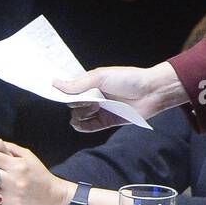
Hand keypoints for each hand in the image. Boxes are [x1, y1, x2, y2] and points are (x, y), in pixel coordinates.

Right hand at [53, 62, 186, 131]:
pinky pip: (88, 127)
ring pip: (78, 117)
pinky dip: (83, 126)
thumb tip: (55, 83)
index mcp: (91, 83)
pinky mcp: (106, 122)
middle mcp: (93, 96)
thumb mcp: (101, 76)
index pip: (70, 90)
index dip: (63, 92)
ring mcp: (99, 110)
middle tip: (89, 99)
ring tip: (95, 107)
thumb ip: (79, 83)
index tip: (54, 93)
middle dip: (76, 103)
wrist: (151, 92)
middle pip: (72, 105)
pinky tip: (85, 121)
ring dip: (81, 114)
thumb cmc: (128, 79)